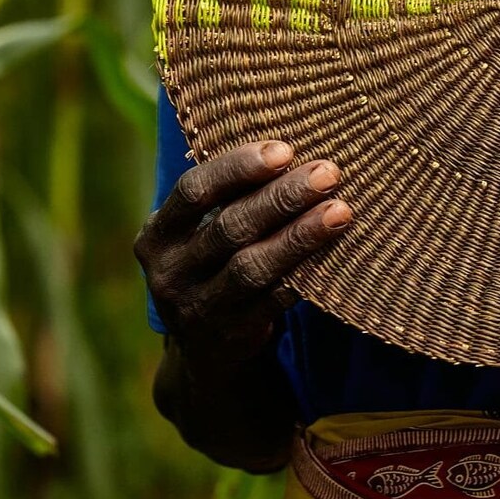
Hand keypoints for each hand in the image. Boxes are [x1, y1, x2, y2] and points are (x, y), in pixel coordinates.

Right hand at [134, 140, 351, 365]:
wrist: (206, 351)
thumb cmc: (216, 262)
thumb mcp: (203, 230)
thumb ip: (232, 196)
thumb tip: (295, 147)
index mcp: (158, 234)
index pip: (194, 190)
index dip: (238, 167)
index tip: (285, 150)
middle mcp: (170, 273)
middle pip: (229, 226)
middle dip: (282, 196)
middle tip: (327, 173)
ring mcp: (197, 309)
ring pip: (252, 267)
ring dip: (300, 236)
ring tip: (340, 211)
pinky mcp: (230, 338)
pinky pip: (272, 301)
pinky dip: (303, 274)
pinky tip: (332, 253)